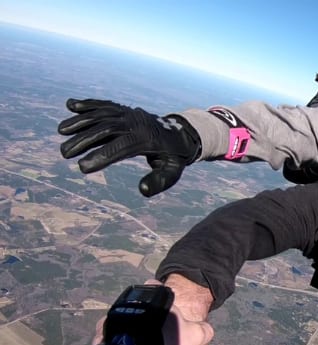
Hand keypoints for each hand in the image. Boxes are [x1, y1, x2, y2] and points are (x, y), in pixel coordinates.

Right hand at [58, 98, 199, 196]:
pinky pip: (105, 105)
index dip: (102, 156)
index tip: (83, 168)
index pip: (121, 146)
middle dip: (84, 139)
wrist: (179, 134)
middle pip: (107, 128)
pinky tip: (71, 105)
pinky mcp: (124, 109)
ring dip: (80, 121)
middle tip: (64, 153)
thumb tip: (144, 190)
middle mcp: (136, 123)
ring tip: (61, 131)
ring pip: (102, 114)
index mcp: (147, 140)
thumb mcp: (172, 171)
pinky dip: (88, 103)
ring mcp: (129, 114)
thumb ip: (160, 181)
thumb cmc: (173, 157)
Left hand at [91, 279, 214, 344]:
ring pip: (123, 318)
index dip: (157, 288)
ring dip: (129, 326)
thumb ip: (202, 330)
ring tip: (136, 342)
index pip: (155, 284)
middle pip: (138, 304)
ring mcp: (115, 316)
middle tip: (150, 329)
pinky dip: (115, 340)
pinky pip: (109, 334)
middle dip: (143, 313)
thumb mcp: (194, 335)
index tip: (159, 297)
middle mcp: (132, 303)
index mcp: (154, 299)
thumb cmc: (167, 340)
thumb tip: (207, 330)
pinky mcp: (102, 333)